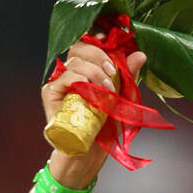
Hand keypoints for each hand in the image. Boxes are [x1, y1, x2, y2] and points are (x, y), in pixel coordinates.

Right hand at [41, 31, 147, 186]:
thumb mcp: (121, 98)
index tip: (111, 43)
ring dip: (95, 71)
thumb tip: (140, 55)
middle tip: (113, 71)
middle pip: (79, 47)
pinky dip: (82, 79)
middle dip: (99, 54)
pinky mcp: (51, 93)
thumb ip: (128, 76)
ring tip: (108, 89)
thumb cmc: (104, 128)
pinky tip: (94, 91)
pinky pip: (65, 76)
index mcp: (86, 69)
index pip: (88, 44)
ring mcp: (60, 82)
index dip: (97, 39)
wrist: (90, 153)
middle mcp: (71, 72)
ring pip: (75, 60)